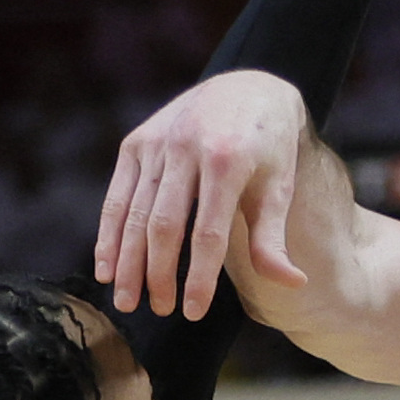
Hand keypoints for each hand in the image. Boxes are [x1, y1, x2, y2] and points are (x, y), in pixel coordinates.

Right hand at [95, 69, 307, 318]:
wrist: (247, 87)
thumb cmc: (268, 147)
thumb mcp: (279, 187)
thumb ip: (274, 237)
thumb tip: (293, 283)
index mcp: (227, 159)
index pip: (209, 232)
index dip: (200, 276)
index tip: (193, 312)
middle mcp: (186, 147)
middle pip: (164, 225)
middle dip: (158, 274)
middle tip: (159, 310)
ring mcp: (157, 143)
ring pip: (134, 213)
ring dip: (128, 262)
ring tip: (129, 302)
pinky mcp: (136, 142)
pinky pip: (117, 196)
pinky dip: (108, 235)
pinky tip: (107, 269)